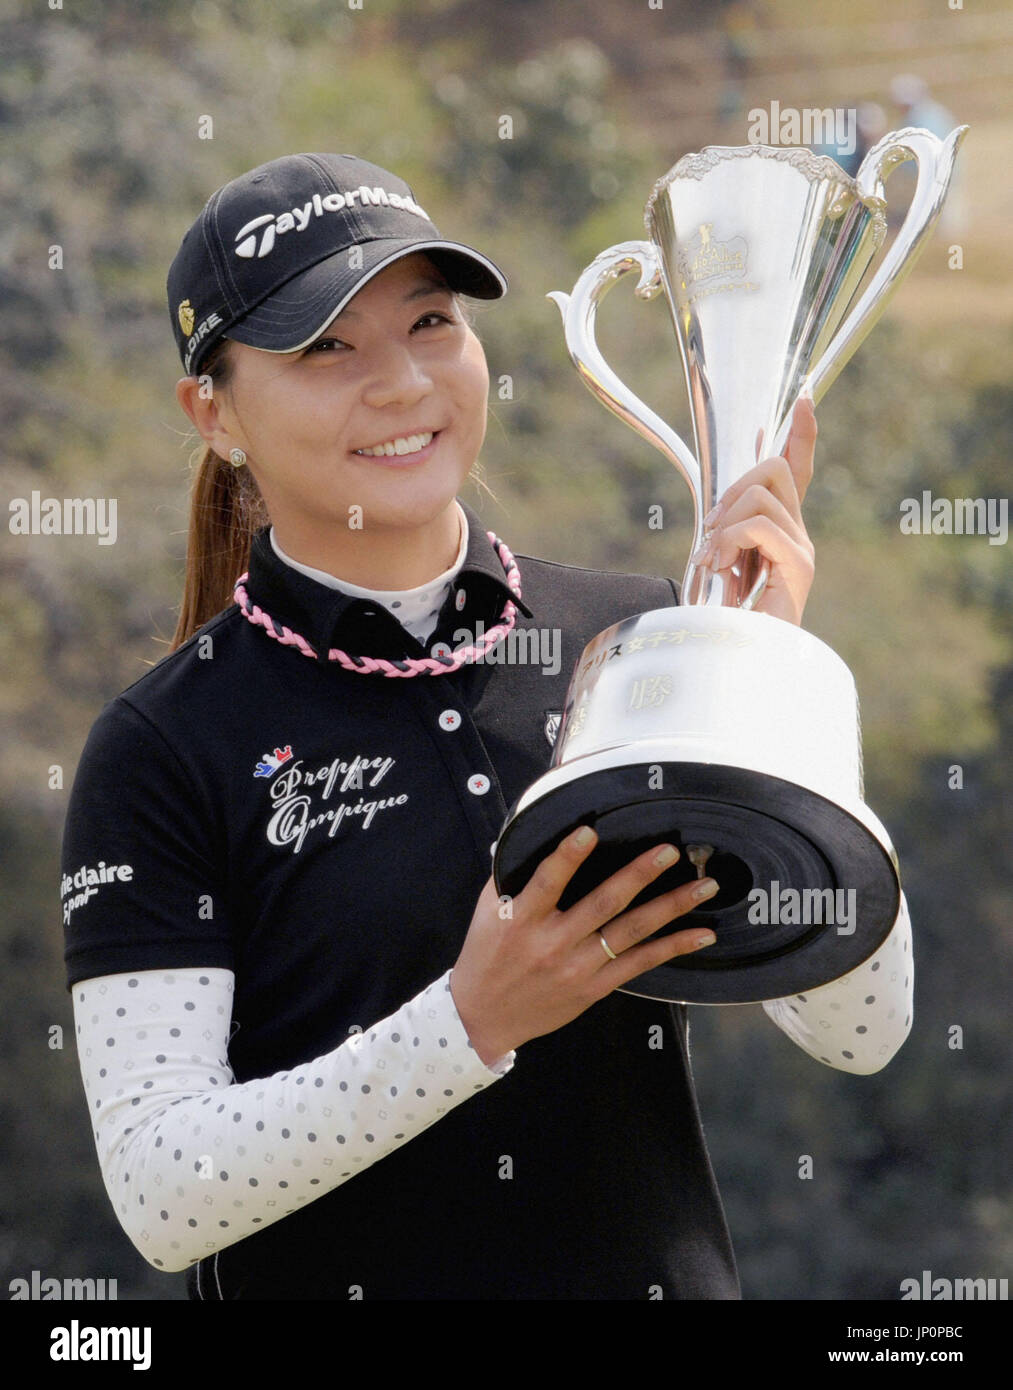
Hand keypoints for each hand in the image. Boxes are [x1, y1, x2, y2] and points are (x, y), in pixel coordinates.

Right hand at [450, 826, 718, 1064]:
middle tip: (668, 852)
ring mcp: (577, 967)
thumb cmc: (487, 954)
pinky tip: (701, 934)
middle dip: (638, 875)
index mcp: (521, 919)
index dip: (567, 857)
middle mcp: (552, 943)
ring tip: (704, 887)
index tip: (589, 831)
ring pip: (631, 932)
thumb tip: (532, 831)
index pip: (546, 882)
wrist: (484, 1017)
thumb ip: (510, 875)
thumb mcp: (488, 911)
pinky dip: (672, 947)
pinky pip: (640, 964)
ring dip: (670, 907)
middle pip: (602, 905)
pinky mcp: (595, 987)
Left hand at [690, 396, 816, 624]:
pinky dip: (730, 542)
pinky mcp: (799, 567)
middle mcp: (799, 536)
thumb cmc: (724, 622)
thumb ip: (726, 536)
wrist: (740, 665)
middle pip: (773, 469)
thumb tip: (716, 514)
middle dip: (732, 489)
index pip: (798, 471)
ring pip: (760, 495)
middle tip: (712, 534)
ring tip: (715, 563)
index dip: (803, 434)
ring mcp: (802, 551)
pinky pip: (758, 526)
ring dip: (724, 525)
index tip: (804, 398)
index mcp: (781, 533)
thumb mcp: (722, 566)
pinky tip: (722, 569)